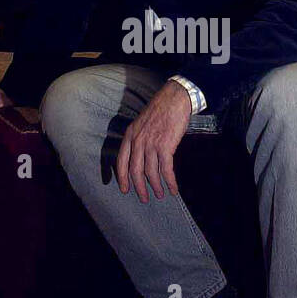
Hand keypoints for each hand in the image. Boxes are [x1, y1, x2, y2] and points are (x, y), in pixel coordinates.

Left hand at [116, 81, 191, 201]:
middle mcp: (138, 141)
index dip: (122, 178)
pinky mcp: (165, 147)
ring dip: (156, 187)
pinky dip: (170, 182)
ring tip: (160, 195)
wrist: (175, 99)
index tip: (125, 189)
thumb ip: (138, 138)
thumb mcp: (141, 122)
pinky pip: (166, 170)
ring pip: (151, 173)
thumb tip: (141, 156)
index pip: (121, 161)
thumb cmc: (161, 109)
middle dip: (139, 188)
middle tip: (144, 198)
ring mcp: (151, 145)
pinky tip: (173, 189)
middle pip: (135, 171)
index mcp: (130, 135)